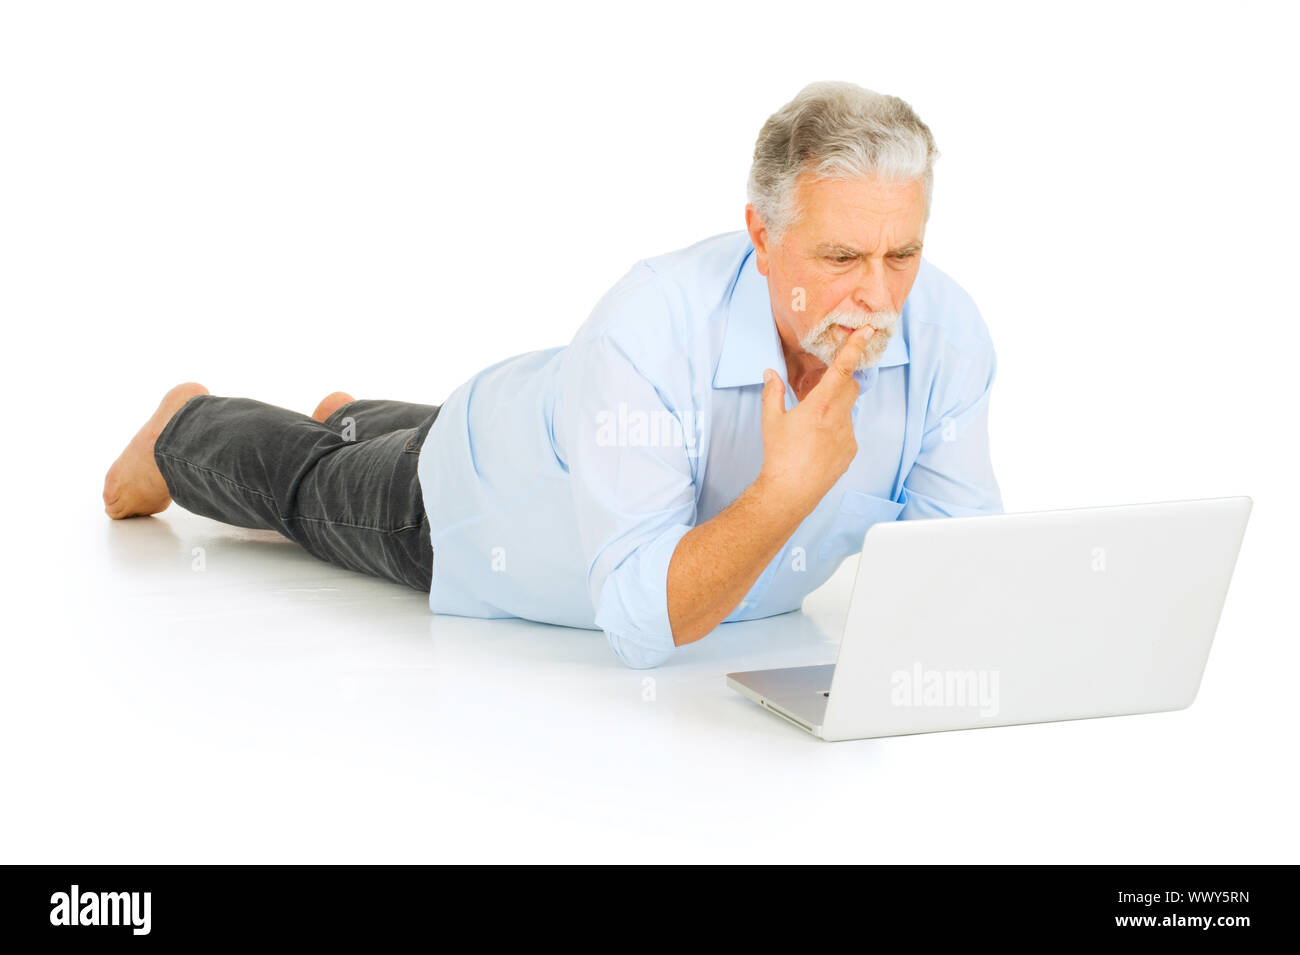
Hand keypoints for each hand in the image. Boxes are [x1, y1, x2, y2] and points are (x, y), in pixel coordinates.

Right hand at [757, 325, 875, 515]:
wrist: (790, 491)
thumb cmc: (779, 455)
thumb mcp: (771, 420)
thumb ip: (772, 392)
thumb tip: (770, 373)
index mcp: (819, 405)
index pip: (842, 370)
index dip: (855, 348)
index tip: (866, 332)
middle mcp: (839, 418)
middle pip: (851, 387)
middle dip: (841, 382)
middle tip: (821, 389)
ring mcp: (848, 436)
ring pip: (847, 411)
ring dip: (834, 410)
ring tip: (811, 428)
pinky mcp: (850, 451)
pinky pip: (847, 432)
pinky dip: (835, 430)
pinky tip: (817, 445)